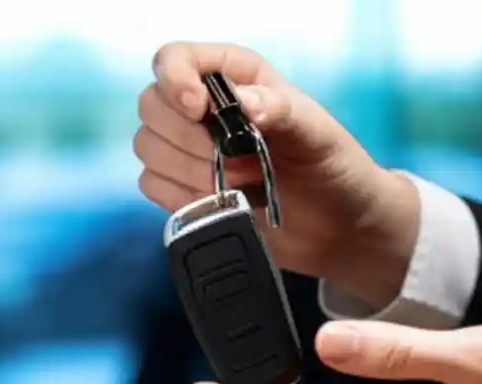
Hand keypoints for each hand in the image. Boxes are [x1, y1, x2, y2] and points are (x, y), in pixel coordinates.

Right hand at [136, 42, 421, 309]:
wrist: (335, 227)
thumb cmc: (332, 169)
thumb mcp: (317, 134)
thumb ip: (281, 111)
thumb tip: (241, 102)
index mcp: (236, 76)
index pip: (176, 58)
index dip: (176, 81)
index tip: (198, 109)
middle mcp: (204, 107)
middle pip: (152, 104)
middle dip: (188, 138)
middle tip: (238, 160)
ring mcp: (186, 148)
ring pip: (147, 146)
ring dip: (189, 170)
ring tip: (239, 183)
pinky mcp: (178, 186)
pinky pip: (150, 183)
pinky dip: (181, 195)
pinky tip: (219, 199)